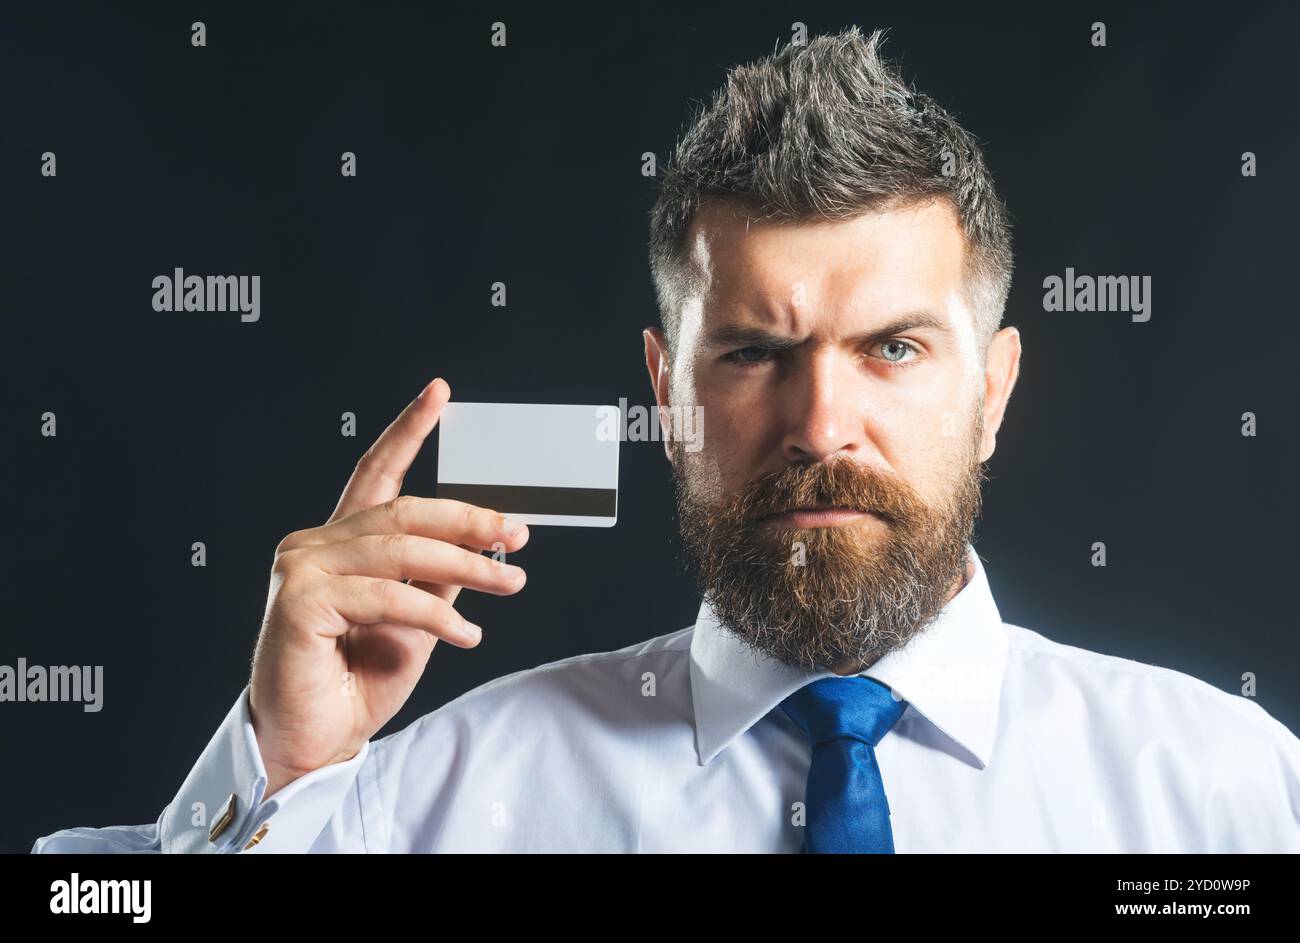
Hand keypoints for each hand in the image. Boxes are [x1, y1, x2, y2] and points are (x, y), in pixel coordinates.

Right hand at [247, 378, 528, 797]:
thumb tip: (484, 542)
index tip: (440, 393)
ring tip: (509, 583)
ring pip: (401, 551)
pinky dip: (433, 614)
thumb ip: (437, 578)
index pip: (377, 473)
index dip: (409, 430)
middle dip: (469, 520)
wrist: (316, 740)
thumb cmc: (359, 681)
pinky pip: (384, 596)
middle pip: (404, 513)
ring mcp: (300, 569)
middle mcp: (314, 545)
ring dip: (466, 567)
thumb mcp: (415, 621)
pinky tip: (466, 634)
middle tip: (518, 535)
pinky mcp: (297, 602)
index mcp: (340, 541)